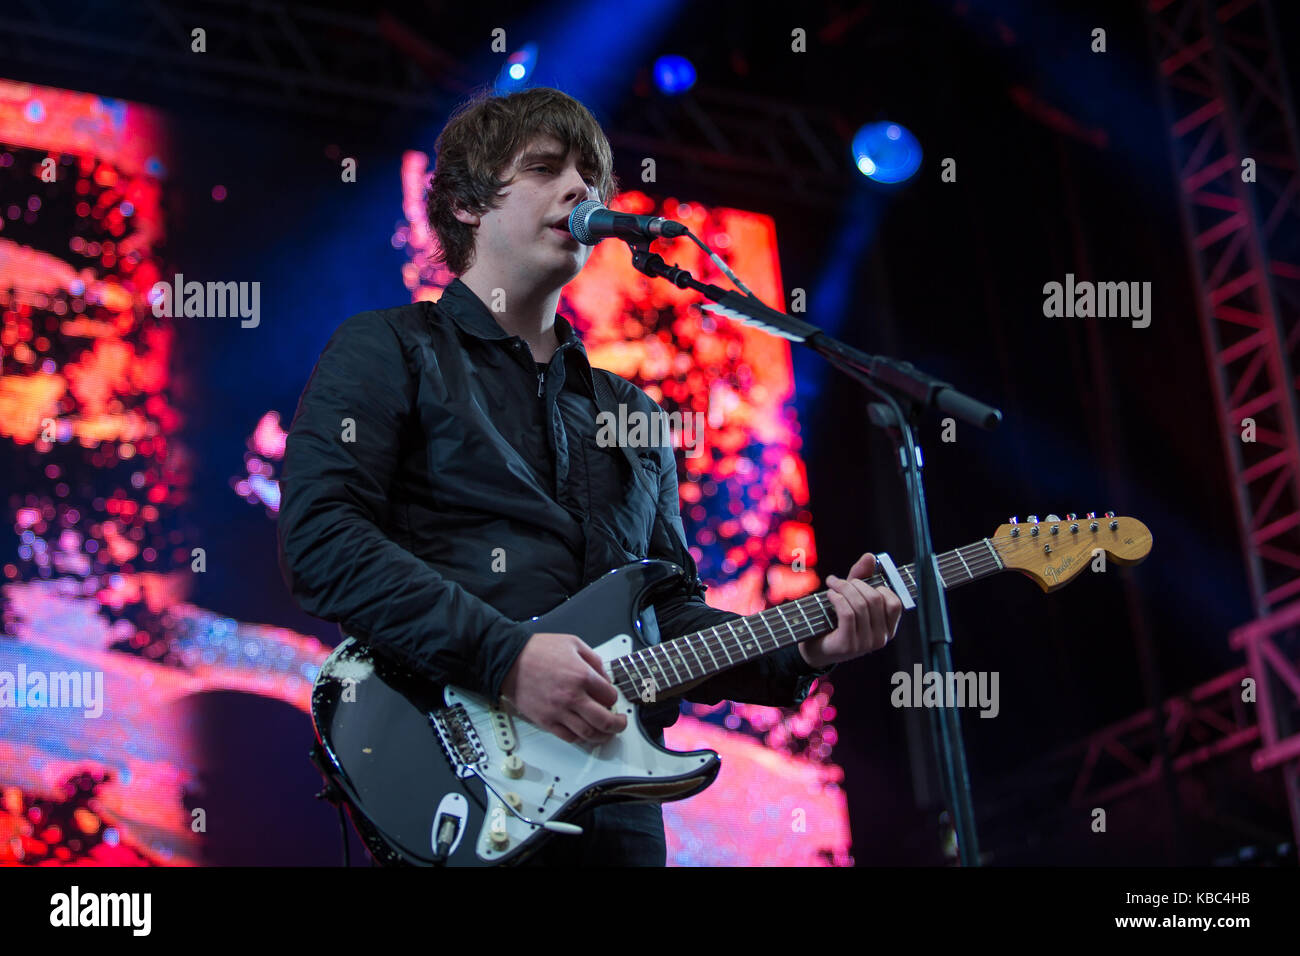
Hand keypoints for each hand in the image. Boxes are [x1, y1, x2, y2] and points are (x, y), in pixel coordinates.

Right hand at [499, 633, 627, 744]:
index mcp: (582, 675)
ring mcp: (558, 711)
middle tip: (620, 724)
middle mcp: (572, 696)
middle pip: (604, 720)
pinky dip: (580, 738)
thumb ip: (593, 659)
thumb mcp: (573, 643)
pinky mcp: (545, 720)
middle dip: (617, 725)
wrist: (509, 659)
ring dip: (602, 736)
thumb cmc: (537, 650)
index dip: (614, 698)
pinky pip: (568, 737)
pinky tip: (583, 733)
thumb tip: (604, 676)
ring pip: (588, 733)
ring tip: (606, 734)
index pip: (610, 696)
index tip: (611, 698)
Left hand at [799, 552, 903, 669]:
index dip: (878, 587)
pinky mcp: (848, 645)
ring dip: (843, 588)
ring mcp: (865, 644)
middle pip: (875, 599)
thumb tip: (871, 556)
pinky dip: (837, 598)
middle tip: (840, 581)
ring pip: (860, 605)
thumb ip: (863, 576)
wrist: (816, 647)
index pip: (895, 602)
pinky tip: (829, 595)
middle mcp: (881, 639)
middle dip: (855, 584)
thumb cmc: (836, 619)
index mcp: (888, 628)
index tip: (860, 583)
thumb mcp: (852, 596)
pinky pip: (847, 613)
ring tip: (832, 584)